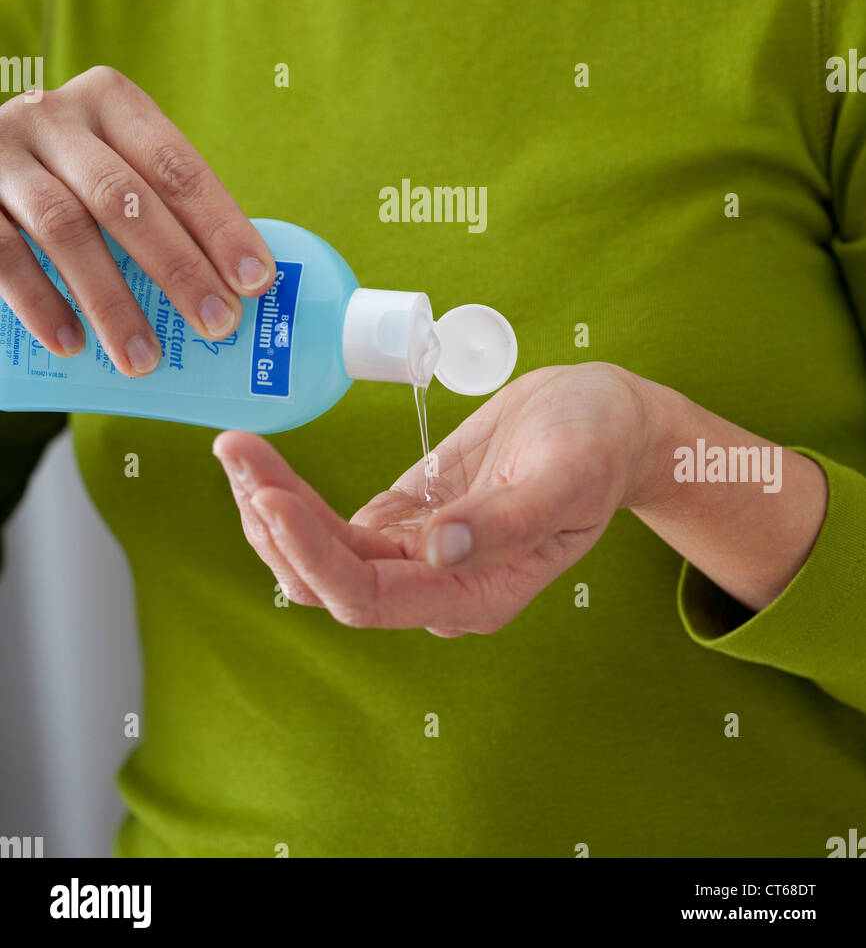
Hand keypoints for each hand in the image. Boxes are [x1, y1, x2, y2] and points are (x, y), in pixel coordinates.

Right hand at [0, 65, 275, 374]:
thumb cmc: (65, 177)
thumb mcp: (110, 165)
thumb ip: (157, 203)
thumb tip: (238, 289)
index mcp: (110, 101)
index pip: (176, 165)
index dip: (220, 224)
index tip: (256, 282)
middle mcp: (53, 115)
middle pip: (126, 197)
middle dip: (178, 267)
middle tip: (217, 326)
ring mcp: (1, 152)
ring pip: (65, 228)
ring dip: (111, 301)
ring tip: (144, 359)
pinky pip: (3, 253)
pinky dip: (41, 303)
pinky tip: (72, 344)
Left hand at [213, 363, 649, 635]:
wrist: (607, 419)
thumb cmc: (597, 446)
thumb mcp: (566, 476)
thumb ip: (509, 521)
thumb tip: (438, 550)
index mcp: (478, 593)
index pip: (372, 598)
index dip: (314, 557)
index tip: (269, 500)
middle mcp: (438, 586)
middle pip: (329, 579)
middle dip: (274, 524)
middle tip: (237, 454)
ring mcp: (416, 553)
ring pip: (320, 553)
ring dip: (270, 507)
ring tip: (235, 449)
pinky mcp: (404, 518)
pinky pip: (331, 523)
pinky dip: (291, 494)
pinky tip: (259, 463)